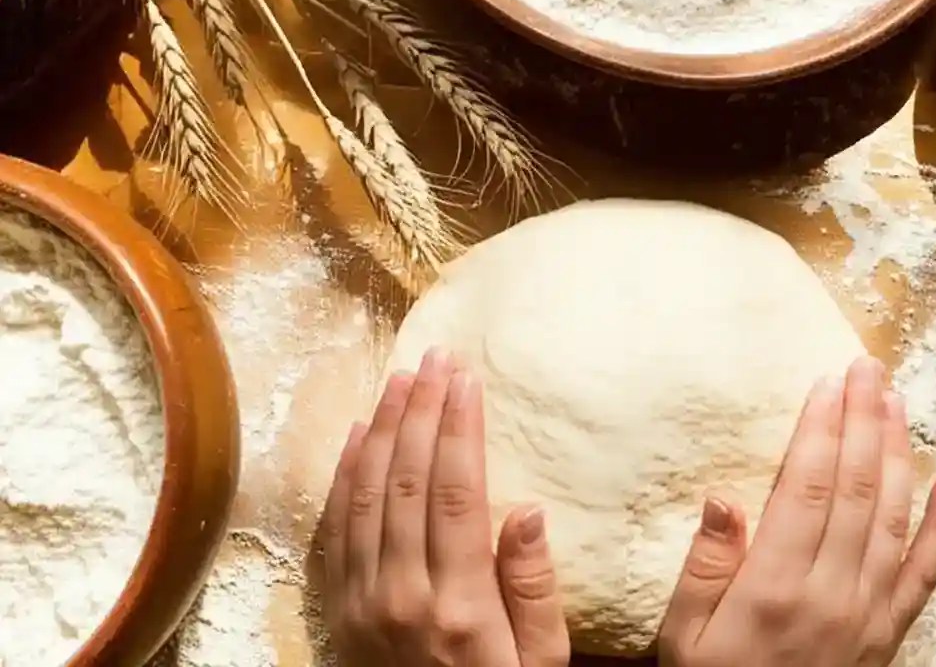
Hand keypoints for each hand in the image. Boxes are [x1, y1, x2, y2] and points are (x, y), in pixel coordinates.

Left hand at [321, 349, 570, 666]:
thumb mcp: (541, 663)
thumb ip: (533, 589)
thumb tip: (526, 509)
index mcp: (462, 605)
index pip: (457, 493)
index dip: (459, 428)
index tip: (467, 378)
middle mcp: (402, 594)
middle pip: (408, 481)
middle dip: (421, 411)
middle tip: (436, 357)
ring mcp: (360, 601)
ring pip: (366, 494)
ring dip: (381, 429)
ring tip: (400, 379)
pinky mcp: (335, 608)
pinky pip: (334, 527)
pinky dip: (342, 474)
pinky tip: (355, 434)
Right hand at [657, 357, 935, 666]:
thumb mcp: (682, 637)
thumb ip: (705, 569)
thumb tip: (721, 497)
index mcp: (773, 588)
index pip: (805, 489)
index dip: (821, 430)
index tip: (827, 382)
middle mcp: (830, 594)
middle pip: (854, 490)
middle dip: (863, 421)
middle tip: (868, 367)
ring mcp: (868, 614)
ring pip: (891, 517)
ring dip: (898, 453)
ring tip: (898, 400)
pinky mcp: (890, 633)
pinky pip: (925, 572)